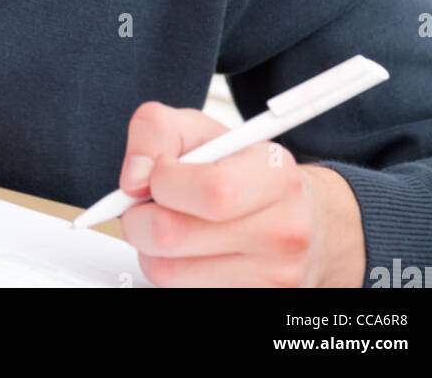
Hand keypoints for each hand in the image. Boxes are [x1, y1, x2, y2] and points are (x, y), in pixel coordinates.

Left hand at [117, 102, 365, 286]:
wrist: (298, 219)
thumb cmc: (243, 170)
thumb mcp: (203, 129)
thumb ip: (156, 132)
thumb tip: (133, 179)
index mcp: (275, 175)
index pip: (211, 189)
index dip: (163, 180)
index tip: (158, 173)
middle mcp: (282, 230)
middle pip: (174, 235)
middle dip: (139, 216)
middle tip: (145, 203)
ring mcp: (272, 277)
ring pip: (168, 272)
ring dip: (151, 248)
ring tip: (171, 225)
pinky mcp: (255, 303)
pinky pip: (182, 292)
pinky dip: (172, 271)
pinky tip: (189, 251)